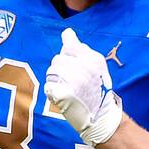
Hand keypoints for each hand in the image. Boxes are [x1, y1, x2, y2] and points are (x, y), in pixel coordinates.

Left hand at [44, 27, 123, 147]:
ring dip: (55, 80)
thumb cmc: (96, 89)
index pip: (69, 46)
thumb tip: (66, 32)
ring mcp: (73, 80)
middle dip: (61, 69)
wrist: (99, 116)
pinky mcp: (63, 93)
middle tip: (72, 81)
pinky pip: (49, 86)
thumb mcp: (95, 65)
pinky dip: (52, 92)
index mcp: (92, 58)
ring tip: (67, 88)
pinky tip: (63, 97)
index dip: (68, 55)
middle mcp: (83, 67)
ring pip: (51, 71)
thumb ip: (79, 48)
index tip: (75, 66)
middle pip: (57, 58)